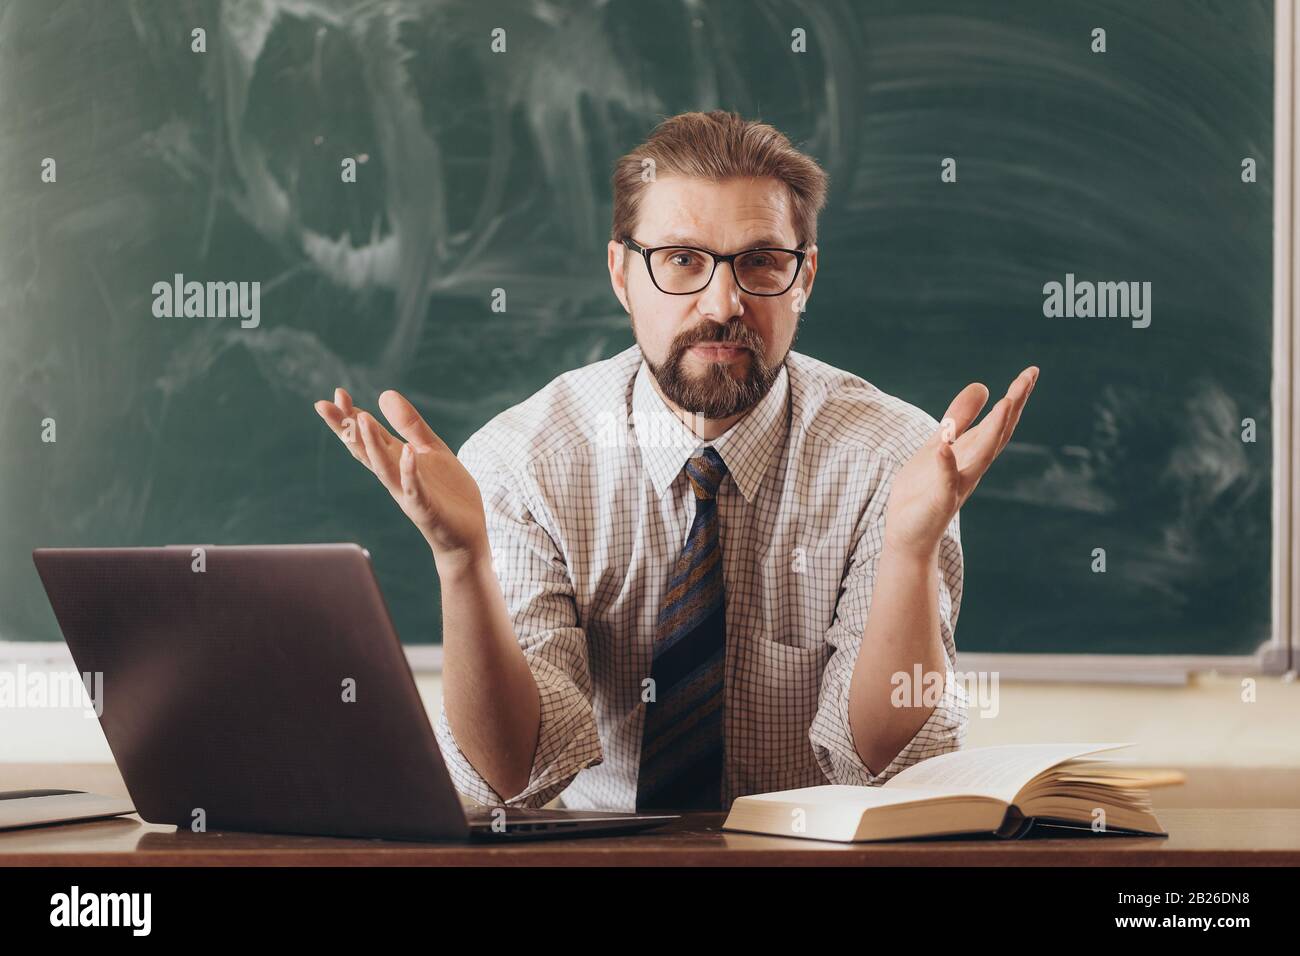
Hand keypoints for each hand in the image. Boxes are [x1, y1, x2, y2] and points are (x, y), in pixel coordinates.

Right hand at [314, 387, 488, 566]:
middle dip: (346, 428)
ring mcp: (407, 492)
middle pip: (364, 450)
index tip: (338, 393)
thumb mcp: (430, 449)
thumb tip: (384, 393)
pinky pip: (414, 488)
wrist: (466, 535)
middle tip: (323, 405)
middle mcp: (394, 476)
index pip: (368, 436)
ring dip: (372, 444)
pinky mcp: (425, 508)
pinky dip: (410, 470)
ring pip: (384, 467)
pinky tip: (409, 451)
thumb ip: (409, 424)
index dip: (351, 416)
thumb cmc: (447, 493)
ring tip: (363, 418)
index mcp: (396, 460)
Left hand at [883, 367, 1037, 558]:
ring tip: (1006, 402)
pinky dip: (945, 465)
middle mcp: (972, 466)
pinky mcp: (939, 500)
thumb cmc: (925, 487)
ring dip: (994, 430)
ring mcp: (957, 484)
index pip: (999, 421)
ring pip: (981, 455)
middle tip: (1028, 378)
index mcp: (972, 452)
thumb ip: (960, 417)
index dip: (1015, 396)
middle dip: (1013, 406)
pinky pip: (944, 481)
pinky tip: (944, 447)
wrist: (909, 532)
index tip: (1031, 371)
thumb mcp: (942, 443)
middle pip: (998, 433)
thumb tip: (983, 385)